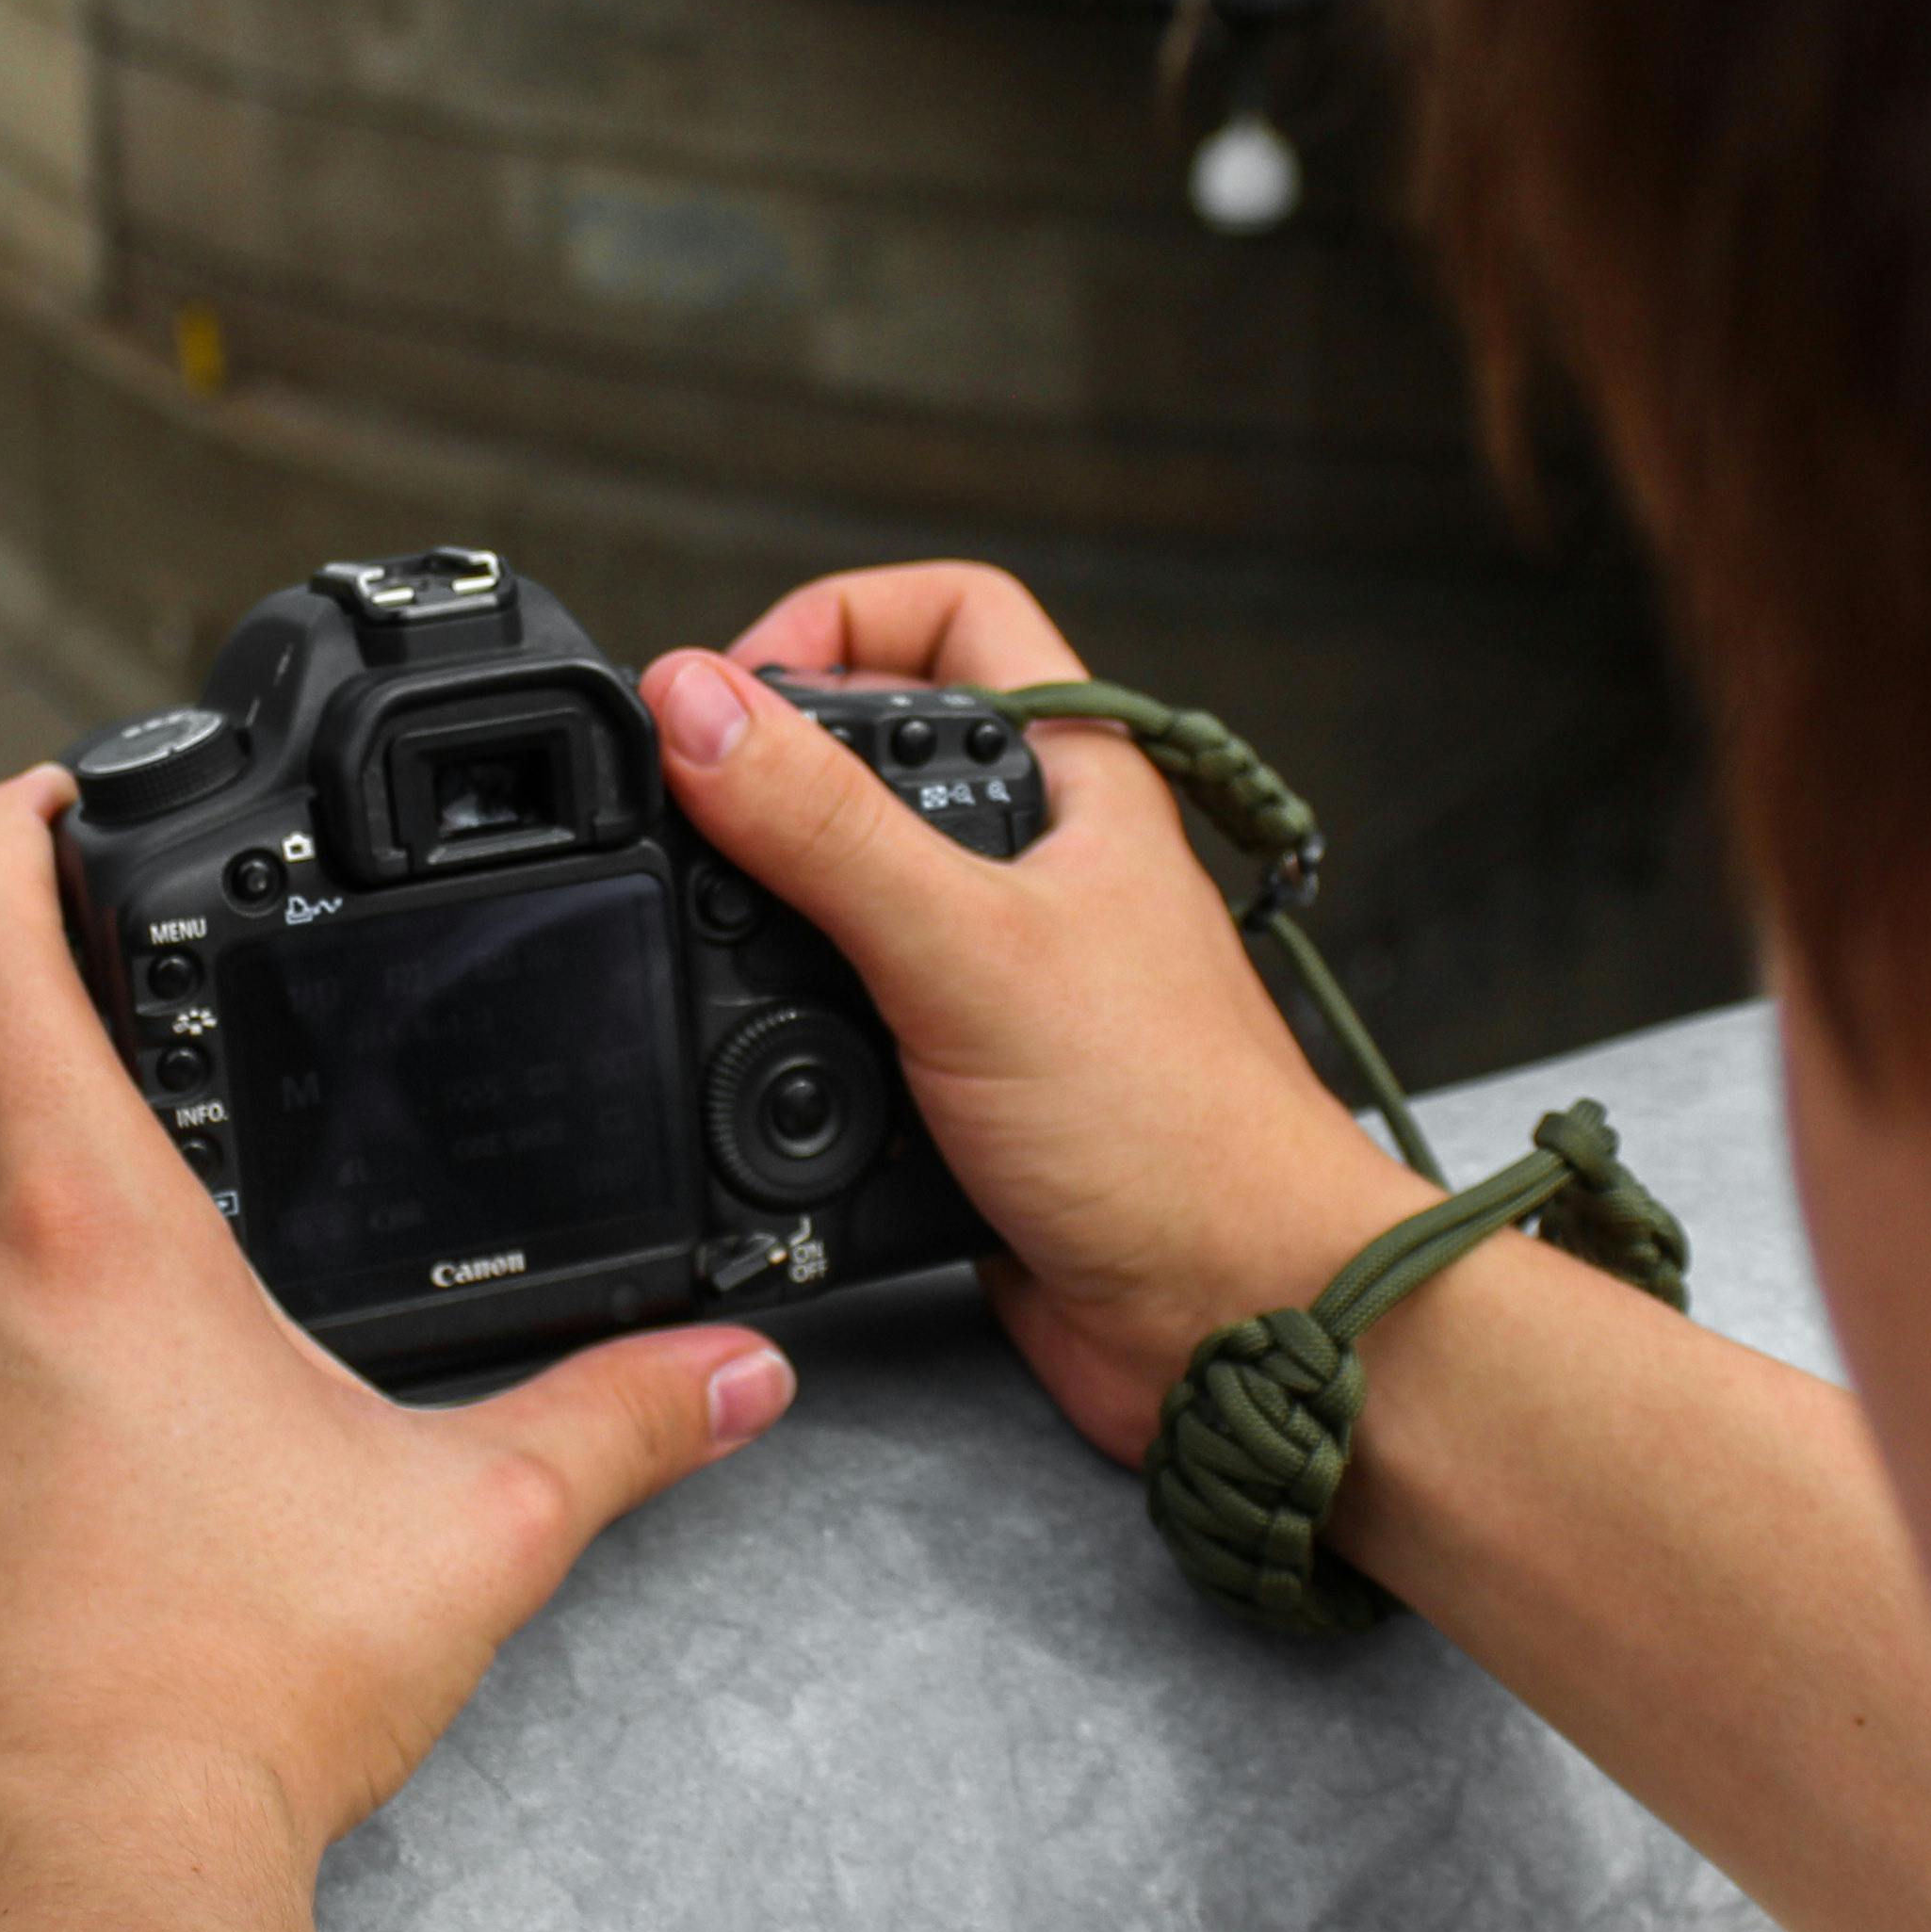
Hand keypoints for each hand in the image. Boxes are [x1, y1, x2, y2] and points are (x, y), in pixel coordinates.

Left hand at [0, 766, 797, 1902]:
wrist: (74, 1884)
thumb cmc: (232, 1696)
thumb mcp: (473, 1528)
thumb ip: (618, 1424)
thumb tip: (735, 1373)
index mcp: (83, 1233)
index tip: (49, 790)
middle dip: (9, 967)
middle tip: (103, 941)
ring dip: (3, 1135)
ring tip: (132, 1145)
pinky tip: (106, 1352)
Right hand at [644, 563, 1431, 1460]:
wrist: (1234, 1316)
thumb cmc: (1176, 1129)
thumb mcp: (968, 946)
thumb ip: (824, 825)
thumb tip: (696, 704)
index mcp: (1076, 778)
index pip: (955, 615)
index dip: (839, 620)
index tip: (734, 688)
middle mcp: (1038, 861)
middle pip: (873, 754)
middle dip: (775, 778)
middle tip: (698, 818)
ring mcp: (998, 969)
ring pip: (844, 892)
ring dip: (770, 919)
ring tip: (717, 940)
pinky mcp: (957, 1077)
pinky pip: (838, 1020)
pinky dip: (781, 1033)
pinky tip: (756, 1060)